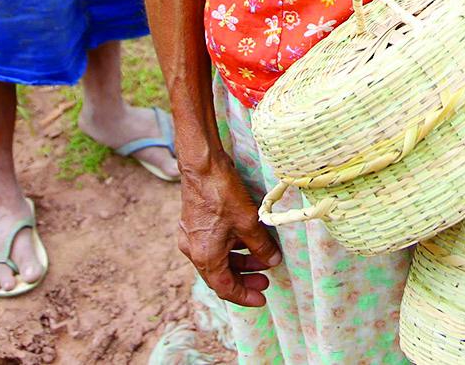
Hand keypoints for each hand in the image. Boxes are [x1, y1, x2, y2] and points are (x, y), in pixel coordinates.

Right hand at [177, 153, 280, 307]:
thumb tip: (273, 261)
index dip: (245, 296)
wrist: (202, 166)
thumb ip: (262, 247)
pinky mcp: (193, 224)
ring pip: (218, 259)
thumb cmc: (222, 194)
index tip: (262, 299)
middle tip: (266, 281)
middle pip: (220, 274)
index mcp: (204, 256)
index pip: (225, 287)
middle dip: (245, 279)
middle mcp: (194, 250)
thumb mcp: (249, 223)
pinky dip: (232, 248)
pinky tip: (248, 241)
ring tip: (264, 259)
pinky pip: (214, 245)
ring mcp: (191, 237)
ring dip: (240, 261)